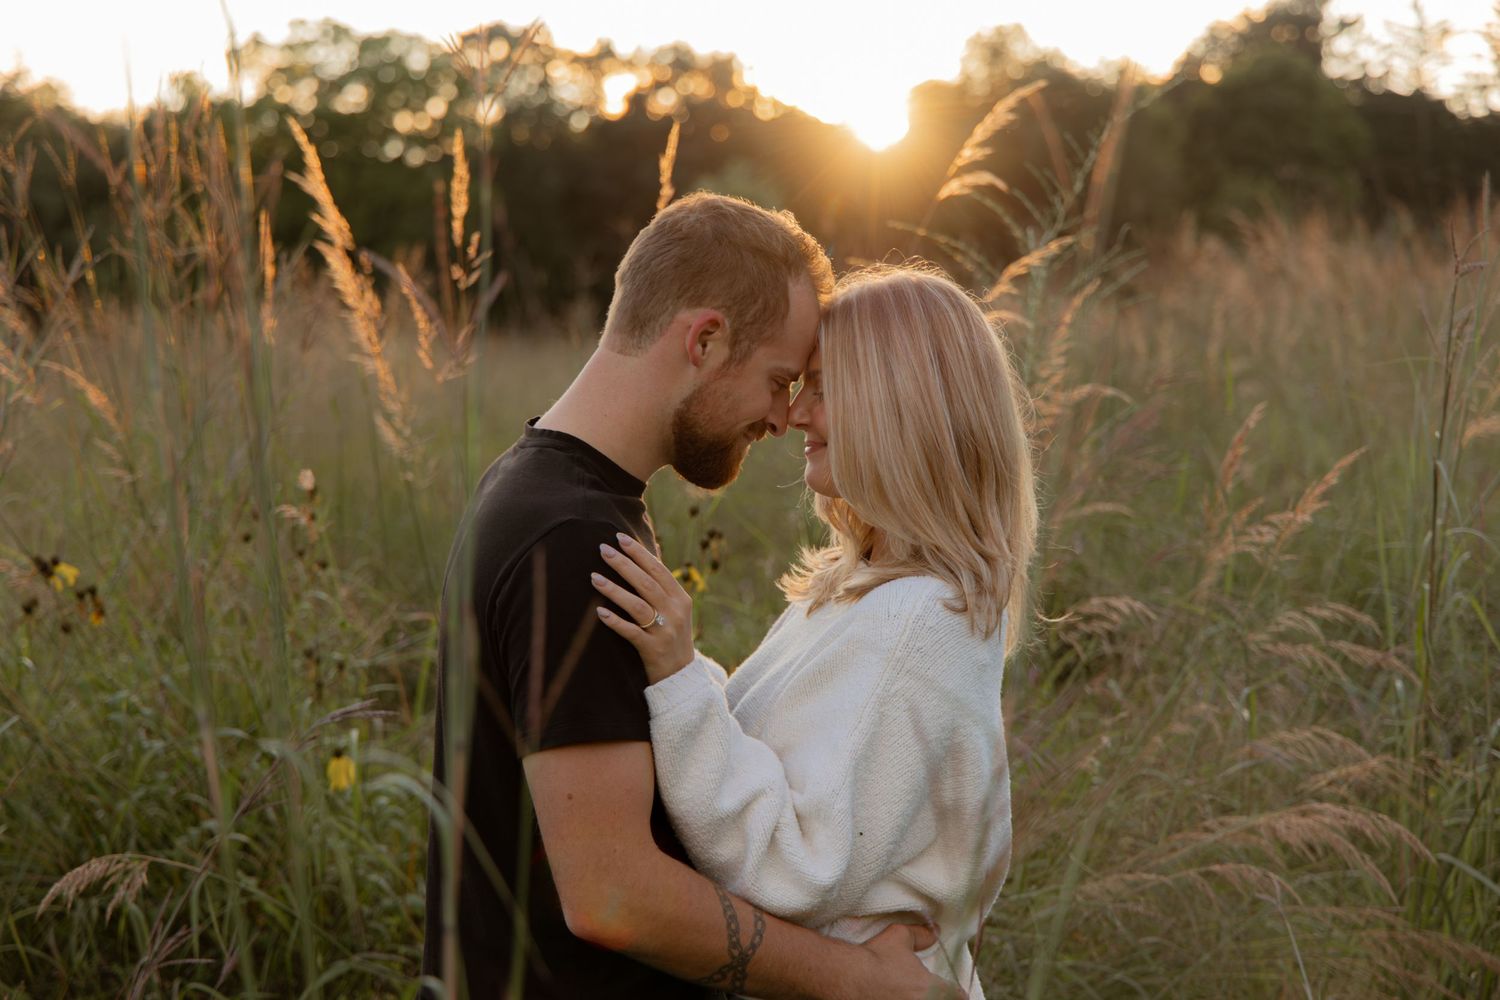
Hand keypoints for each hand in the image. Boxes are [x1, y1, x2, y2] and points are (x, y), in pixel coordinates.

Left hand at [592, 532, 695, 684]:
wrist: (681, 676)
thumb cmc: (671, 637)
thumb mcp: (674, 611)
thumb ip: (660, 588)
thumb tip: (643, 556)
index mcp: (681, 598)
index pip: (658, 570)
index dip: (639, 553)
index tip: (619, 538)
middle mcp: (675, 612)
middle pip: (646, 583)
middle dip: (623, 564)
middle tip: (602, 549)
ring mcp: (665, 632)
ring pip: (638, 605)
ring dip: (614, 590)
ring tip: (593, 578)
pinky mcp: (653, 650)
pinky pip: (631, 633)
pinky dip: (615, 621)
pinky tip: (599, 613)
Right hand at [855, 924, 965, 999]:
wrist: (847, 977)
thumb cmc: (875, 956)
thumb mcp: (900, 936)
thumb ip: (922, 935)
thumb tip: (935, 932)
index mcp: (932, 988)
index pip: (959, 996)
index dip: (955, 992)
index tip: (953, 990)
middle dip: (939, 997)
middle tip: (931, 992)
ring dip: (920, 999)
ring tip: (909, 993)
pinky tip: (892, 996)